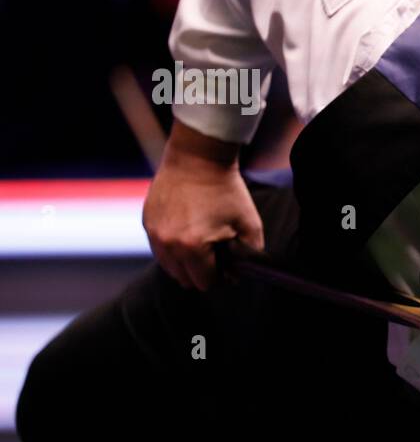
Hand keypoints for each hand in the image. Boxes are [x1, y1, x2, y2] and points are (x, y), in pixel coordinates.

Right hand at [142, 120, 262, 290]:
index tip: (227, 264)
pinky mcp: (146, 222)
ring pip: (168, 266)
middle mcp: (168, 244)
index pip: (204, 282)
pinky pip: (159, 248)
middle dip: (201, 272)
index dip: (219, 277)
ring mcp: (154, 233)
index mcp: (193, 247)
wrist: (198, 159)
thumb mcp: (250, 224)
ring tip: (201, 244)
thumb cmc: (227, 191)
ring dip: (184, 263)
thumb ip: (249, 255)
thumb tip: (237, 276)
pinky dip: (172, 248)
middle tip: (215, 254)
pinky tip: (187, 232)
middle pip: (183, 279)